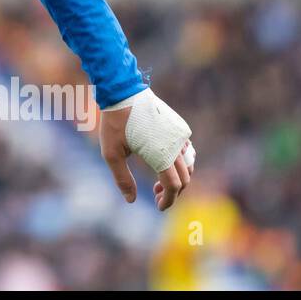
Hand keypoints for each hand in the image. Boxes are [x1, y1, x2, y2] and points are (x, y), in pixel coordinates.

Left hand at [98, 88, 194, 210]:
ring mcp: (180, 135)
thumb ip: (122, 178)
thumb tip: (131, 200)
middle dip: (172, 192)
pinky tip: (164, 163)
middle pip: (184, 179)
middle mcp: (176, 145)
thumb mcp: (111, 153)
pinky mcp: (180, 126)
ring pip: (189, 165)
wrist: (123, 92)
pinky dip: (180, 163)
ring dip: (178, 178)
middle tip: (155, 194)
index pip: (173, 186)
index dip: (168, 200)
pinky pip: (187, 151)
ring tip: (159, 181)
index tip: (158, 207)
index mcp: (161, 154)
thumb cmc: (114, 124)